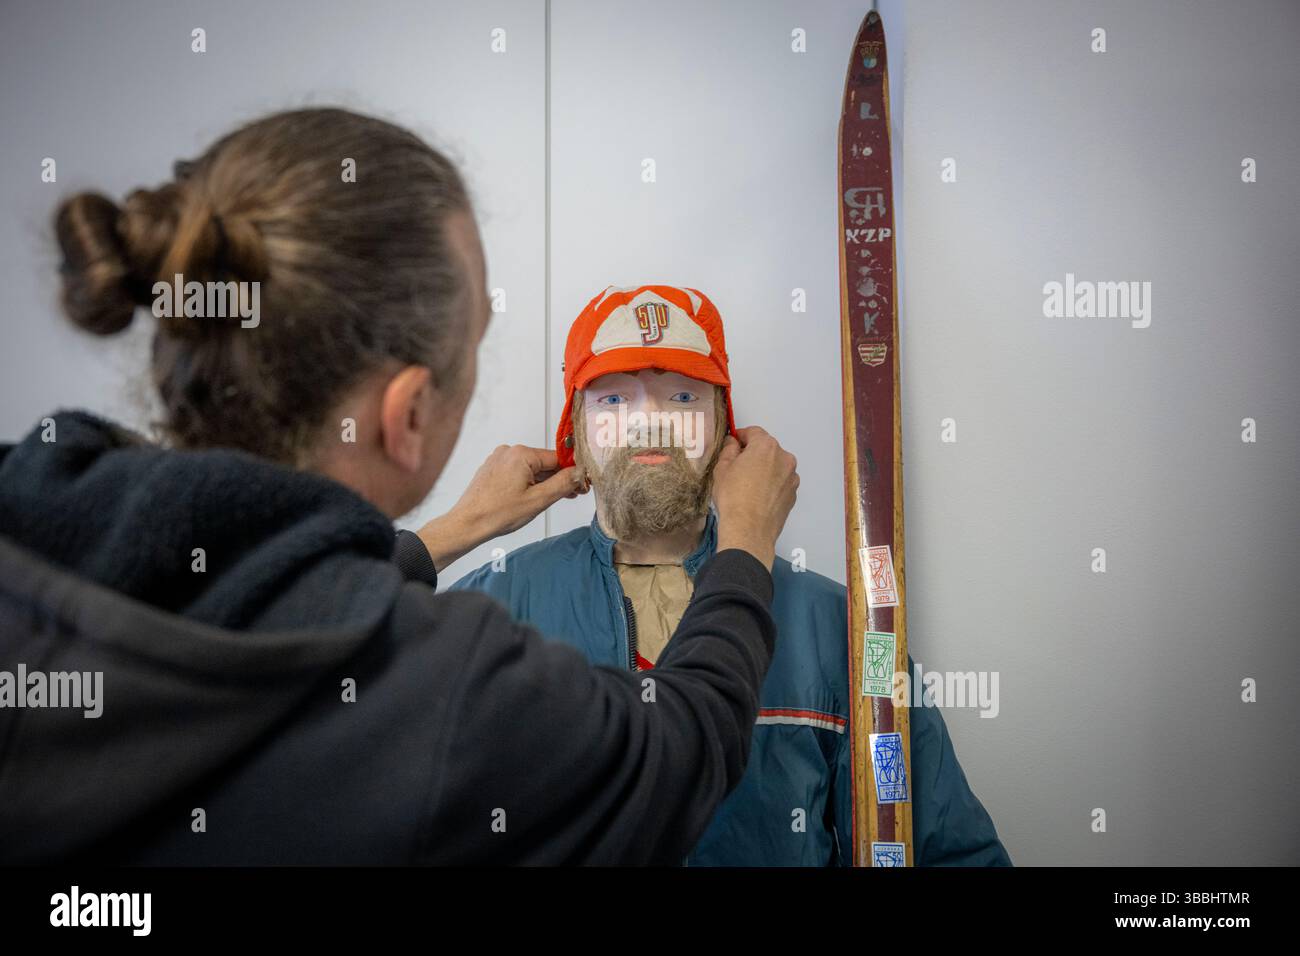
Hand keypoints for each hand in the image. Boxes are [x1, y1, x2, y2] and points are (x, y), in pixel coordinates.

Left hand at [417, 445, 586, 570]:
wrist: (467, 524)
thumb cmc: (496, 514)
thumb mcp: (538, 500)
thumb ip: (563, 484)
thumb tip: (579, 473)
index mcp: (521, 454)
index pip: (558, 459)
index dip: (572, 473)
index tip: (582, 485)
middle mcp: (509, 451)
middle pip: (545, 463)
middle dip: (558, 479)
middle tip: (572, 495)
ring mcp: (499, 459)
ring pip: (532, 469)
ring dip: (544, 482)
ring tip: (552, 499)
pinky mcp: (493, 469)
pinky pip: (518, 472)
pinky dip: (529, 483)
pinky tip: (533, 497)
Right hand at [710, 426, 798, 570]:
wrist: (749, 530)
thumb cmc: (734, 498)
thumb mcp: (722, 468)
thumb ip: (729, 449)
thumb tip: (733, 443)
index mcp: (766, 446)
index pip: (753, 432)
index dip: (740, 437)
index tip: (733, 444)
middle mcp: (784, 458)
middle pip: (766, 449)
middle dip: (753, 454)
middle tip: (737, 467)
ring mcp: (791, 477)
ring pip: (775, 466)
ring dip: (764, 469)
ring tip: (748, 485)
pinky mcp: (793, 494)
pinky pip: (780, 482)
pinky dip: (771, 484)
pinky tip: (757, 496)